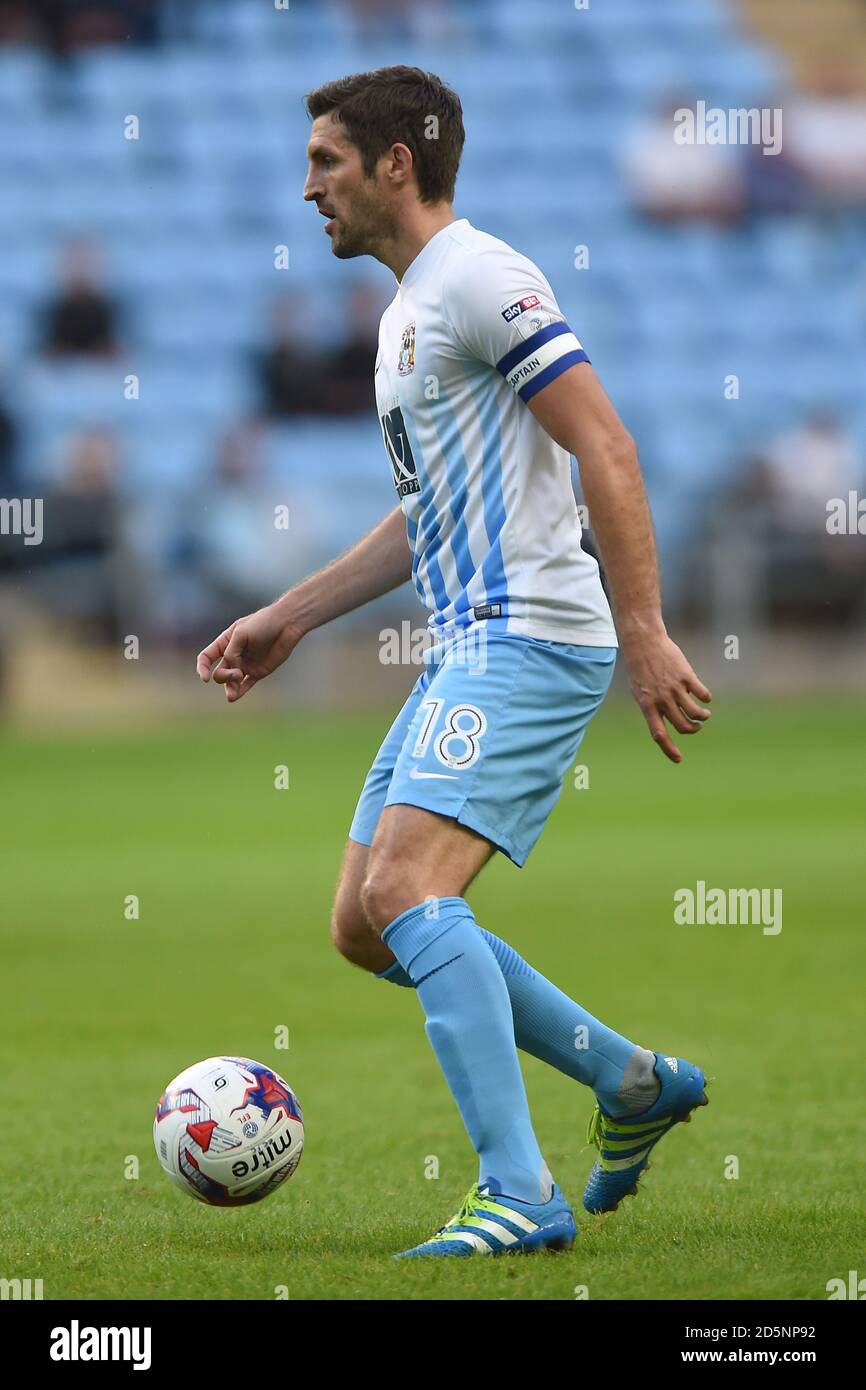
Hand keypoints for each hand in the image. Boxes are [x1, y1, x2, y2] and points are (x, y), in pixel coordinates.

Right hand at [196, 603, 302, 702]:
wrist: (287, 624)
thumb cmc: (263, 623)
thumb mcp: (241, 634)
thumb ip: (231, 652)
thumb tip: (231, 669)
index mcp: (226, 641)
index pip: (207, 657)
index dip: (202, 668)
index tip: (204, 678)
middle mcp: (234, 654)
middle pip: (220, 671)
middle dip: (224, 676)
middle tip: (237, 673)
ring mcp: (246, 664)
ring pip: (231, 681)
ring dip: (230, 688)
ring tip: (232, 695)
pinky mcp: (258, 671)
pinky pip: (246, 685)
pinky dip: (239, 691)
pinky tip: (234, 697)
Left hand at [623, 630, 711, 762]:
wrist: (644, 643)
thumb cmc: (640, 668)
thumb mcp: (639, 691)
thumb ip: (651, 707)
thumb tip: (664, 722)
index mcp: (648, 706)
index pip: (659, 734)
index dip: (669, 749)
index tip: (678, 759)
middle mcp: (662, 700)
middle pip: (683, 726)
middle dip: (693, 729)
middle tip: (696, 727)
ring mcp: (674, 688)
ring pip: (696, 713)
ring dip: (703, 717)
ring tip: (704, 714)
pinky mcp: (686, 676)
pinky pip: (702, 694)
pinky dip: (706, 698)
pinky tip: (704, 697)